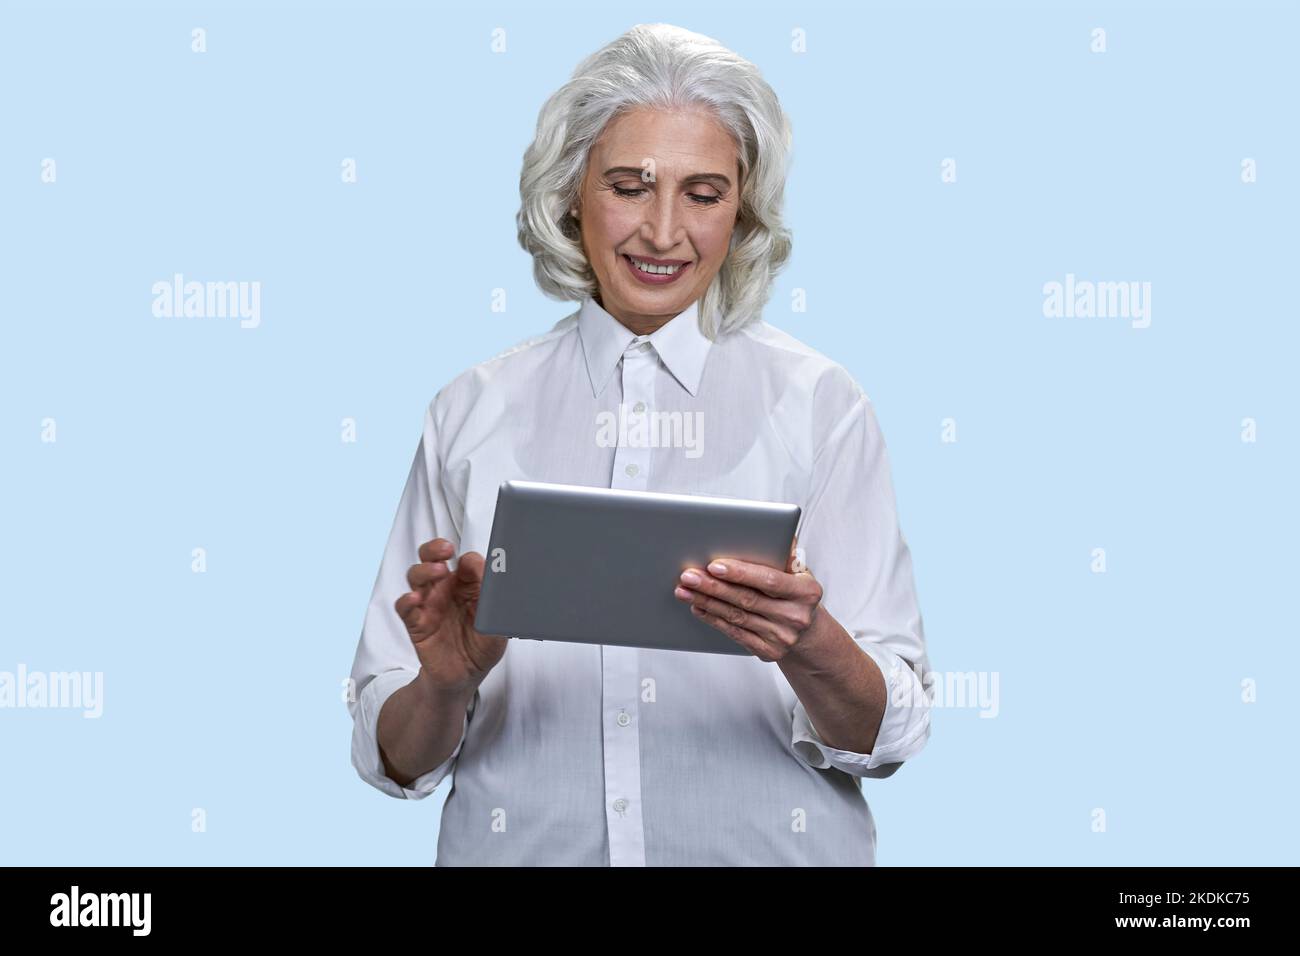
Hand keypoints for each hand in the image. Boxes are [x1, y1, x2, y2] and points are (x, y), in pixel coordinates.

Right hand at [395, 538, 506, 692]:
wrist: (465, 677)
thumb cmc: (482, 646)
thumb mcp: (496, 624)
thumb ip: (495, 601)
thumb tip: (493, 576)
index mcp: (466, 585)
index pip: (465, 562)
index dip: (470, 561)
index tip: (477, 566)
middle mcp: (445, 590)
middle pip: (431, 558)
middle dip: (435, 549)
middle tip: (446, 549)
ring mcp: (429, 605)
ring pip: (416, 577)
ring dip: (424, 570)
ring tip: (439, 571)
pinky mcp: (416, 624)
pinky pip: (405, 608)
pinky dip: (406, 601)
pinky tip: (415, 599)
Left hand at [673, 536, 823, 661]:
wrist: (809, 634)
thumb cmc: (797, 594)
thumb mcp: (801, 572)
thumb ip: (786, 553)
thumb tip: (774, 532)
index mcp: (806, 591)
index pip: (769, 580)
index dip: (741, 573)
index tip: (715, 565)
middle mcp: (796, 616)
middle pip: (747, 599)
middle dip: (714, 586)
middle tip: (688, 575)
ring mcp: (782, 637)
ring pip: (736, 616)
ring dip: (707, 602)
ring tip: (684, 590)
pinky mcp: (769, 651)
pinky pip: (735, 633)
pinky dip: (714, 619)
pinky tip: (698, 608)